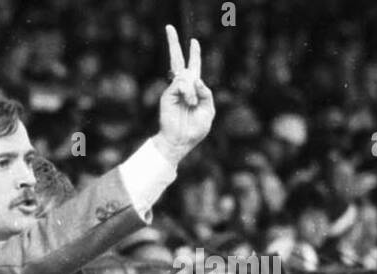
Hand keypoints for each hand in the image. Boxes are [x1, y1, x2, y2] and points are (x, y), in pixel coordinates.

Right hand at [154, 24, 214, 166]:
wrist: (180, 142)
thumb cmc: (195, 129)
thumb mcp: (209, 110)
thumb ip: (206, 93)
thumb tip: (196, 80)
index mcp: (194, 89)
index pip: (193, 67)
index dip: (194, 54)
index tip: (194, 41)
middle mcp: (182, 87)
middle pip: (177, 60)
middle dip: (173, 43)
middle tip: (168, 27)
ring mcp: (173, 90)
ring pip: (185, 76)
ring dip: (192, 90)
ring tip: (191, 105)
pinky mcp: (167, 95)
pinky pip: (180, 84)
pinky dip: (188, 92)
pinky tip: (189, 102)